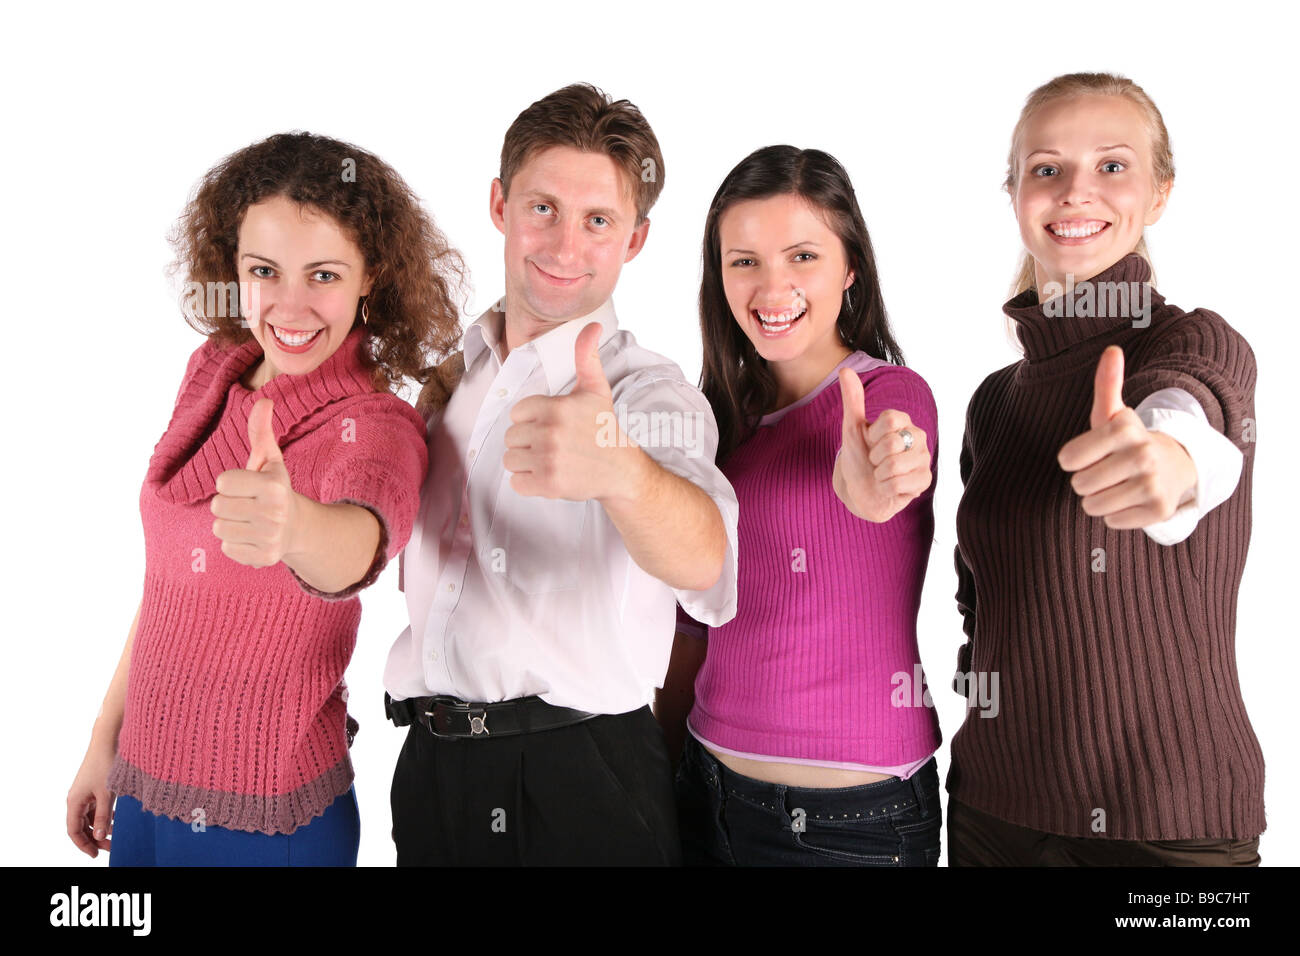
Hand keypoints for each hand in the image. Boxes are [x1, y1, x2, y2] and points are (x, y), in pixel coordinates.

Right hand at [66, 736, 116, 857]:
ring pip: (90, 817)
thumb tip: (100, 837)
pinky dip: (105, 815)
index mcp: (74, 801)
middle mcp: (77, 798)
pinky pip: (96, 807)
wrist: (109, 740)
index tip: (96, 855)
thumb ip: (104, 816)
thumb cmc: (106, 764)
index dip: (83, 845)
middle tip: (111, 847)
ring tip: (116, 836)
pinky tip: (117, 819)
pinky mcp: (94, 787)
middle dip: (94, 838)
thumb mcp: (107, 793)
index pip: (74, 831)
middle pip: (82, 826)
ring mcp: (85, 792)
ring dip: (101, 827)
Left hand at [211, 397, 302, 565]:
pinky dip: (235, 542)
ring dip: (229, 523)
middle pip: (217, 506)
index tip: (247, 485)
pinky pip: (226, 547)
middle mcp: (274, 513)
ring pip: (218, 527)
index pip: (222, 482)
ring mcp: (269, 537)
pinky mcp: (263, 558)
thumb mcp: (270, 459)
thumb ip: (261, 431)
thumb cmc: (274, 488)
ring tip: (249, 521)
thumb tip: (264, 400)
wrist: (297, 528)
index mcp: (274, 485)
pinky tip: (251, 537)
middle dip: (228, 503)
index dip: (231, 482)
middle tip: (248, 505)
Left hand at [503, 322, 643, 501]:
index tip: (552, 425)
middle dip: (528, 442)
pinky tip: (549, 475)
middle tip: (553, 445)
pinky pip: (516, 483)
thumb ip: (586, 356)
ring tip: (550, 459)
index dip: (531, 420)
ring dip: (526, 462)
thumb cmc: (603, 428)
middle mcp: (550, 433)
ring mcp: (548, 460)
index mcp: (555, 408)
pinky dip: (529, 483)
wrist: (622, 470)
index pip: (516, 413)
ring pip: (510, 460)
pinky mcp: (548, 484)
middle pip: (511, 437)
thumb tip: (592, 325)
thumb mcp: (595, 389)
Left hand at [833, 367, 932, 521]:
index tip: (870, 441)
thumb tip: (845, 370)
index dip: (873, 435)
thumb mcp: (852, 428)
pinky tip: (888, 487)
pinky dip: (886, 489)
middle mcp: (918, 436)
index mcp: (902, 421)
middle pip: (892, 443)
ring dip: (879, 475)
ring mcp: (924, 458)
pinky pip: (900, 484)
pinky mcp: (925, 480)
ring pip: (895, 466)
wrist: (860, 489)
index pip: (890, 419)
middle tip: (875, 461)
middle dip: (874, 457)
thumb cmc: (858, 456)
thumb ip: (853, 400)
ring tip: (881, 475)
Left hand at [1057, 345, 1196, 528]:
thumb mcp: (1113, 414)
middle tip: (1107, 470)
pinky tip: (1132, 498)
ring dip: (1098, 500)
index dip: (1072, 459)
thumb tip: (1112, 350)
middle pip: (1079, 485)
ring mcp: (1154, 484)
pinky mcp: (1159, 510)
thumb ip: (1106, 384)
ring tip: (1118, 484)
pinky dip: (1117, 515)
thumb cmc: (1128, 441)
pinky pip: (1112, 521)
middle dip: (1086, 481)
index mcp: (1125, 429)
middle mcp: (1143, 455)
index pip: (1068, 459)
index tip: (1090, 452)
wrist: (1175, 464)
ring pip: (1093, 506)